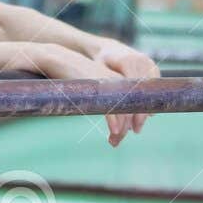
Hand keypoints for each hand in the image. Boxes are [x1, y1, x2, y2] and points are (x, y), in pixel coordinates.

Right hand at [27, 41, 152, 147]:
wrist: (63, 60)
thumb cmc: (81, 78)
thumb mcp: (100, 90)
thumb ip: (111, 101)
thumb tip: (121, 121)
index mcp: (125, 81)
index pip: (138, 104)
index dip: (137, 120)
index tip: (130, 132)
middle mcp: (122, 82)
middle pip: (133, 109)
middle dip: (127, 128)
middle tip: (116, 142)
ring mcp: (112, 84)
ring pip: (124, 112)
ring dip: (121, 130)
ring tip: (113, 141)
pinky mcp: (101, 87)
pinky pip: (112, 108)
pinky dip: (114, 123)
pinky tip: (113, 132)